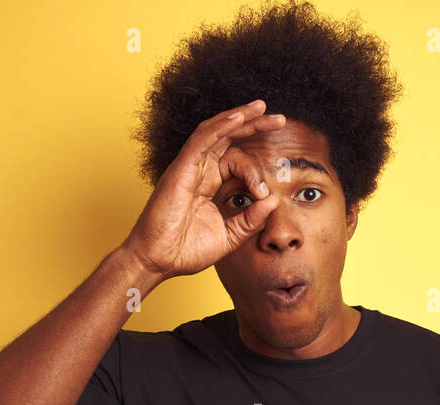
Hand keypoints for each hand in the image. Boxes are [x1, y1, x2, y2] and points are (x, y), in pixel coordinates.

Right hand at [121, 99, 285, 281]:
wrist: (158, 262)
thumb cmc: (185, 251)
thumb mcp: (229, 236)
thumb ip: (251, 220)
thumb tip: (273, 200)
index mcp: (209, 184)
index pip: (237, 161)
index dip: (256, 172)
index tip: (264, 194)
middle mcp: (199, 170)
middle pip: (229, 138)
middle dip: (255, 126)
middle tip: (281, 120)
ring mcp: (189, 168)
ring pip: (216, 132)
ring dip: (240, 117)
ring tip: (262, 108)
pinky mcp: (181, 169)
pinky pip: (201, 140)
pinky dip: (220, 127)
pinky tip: (239, 118)